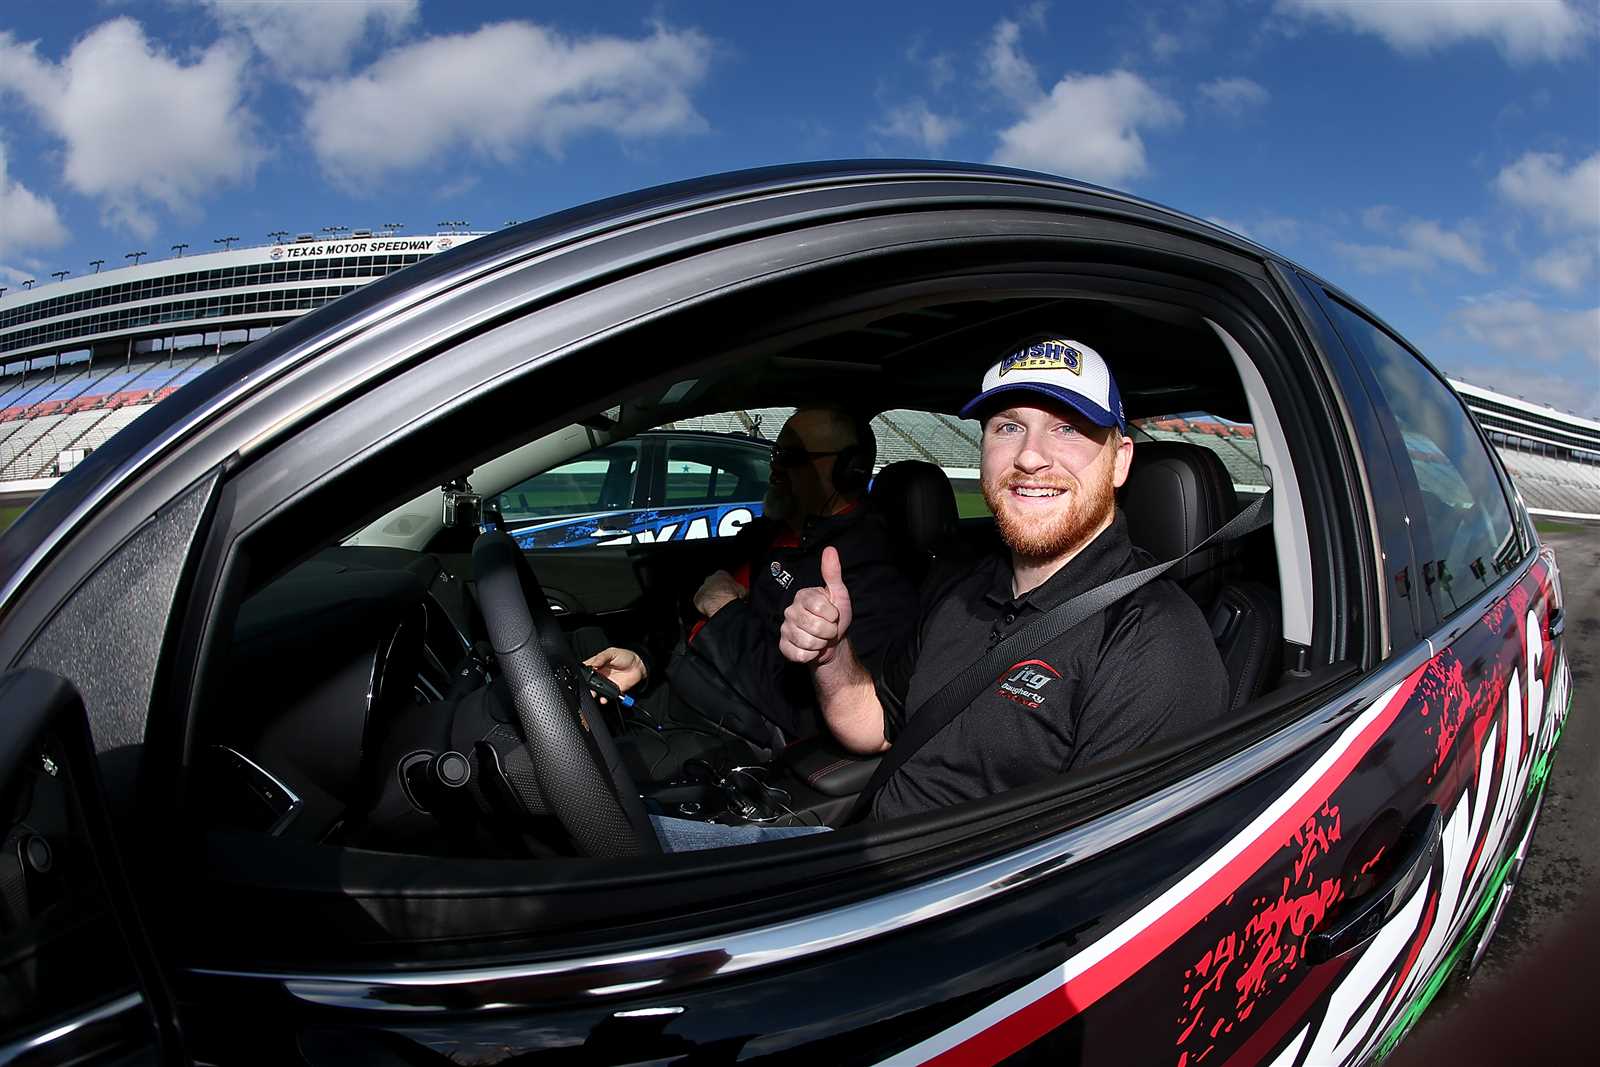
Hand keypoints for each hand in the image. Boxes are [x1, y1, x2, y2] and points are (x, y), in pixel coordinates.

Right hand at [582, 647, 645, 702]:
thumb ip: (602, 657)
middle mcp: (599, 675)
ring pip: (596, 691)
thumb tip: (594, 663)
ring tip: (594, 694)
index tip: (581, 676)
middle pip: (588, 682)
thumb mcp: (612, 652)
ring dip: (593, 694)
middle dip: (586, 686)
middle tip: (587, 688)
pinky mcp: (612, 690)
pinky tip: (603, 698)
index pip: (585, 670)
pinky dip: (604, 699)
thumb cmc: (624, 656)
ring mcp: (605, 683)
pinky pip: (606, 696)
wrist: (638, 665)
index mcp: (596, 664)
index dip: (582, 673)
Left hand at [694, 569, 744, 617]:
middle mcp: (710, 579)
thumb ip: (741, 590)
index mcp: (721, 574)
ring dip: (711, 599)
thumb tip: (745, 595)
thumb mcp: (743, 591)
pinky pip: (701, 603)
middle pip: (713, 585)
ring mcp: (703, 588)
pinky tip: (712, 609)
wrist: (723, 604)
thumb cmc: (733, 596)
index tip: (729, 593)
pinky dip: (705, 606)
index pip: (722, 578)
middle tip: (723, 600)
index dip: (726, 587)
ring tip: (718, 606)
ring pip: (706, 594)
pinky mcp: (698, 598)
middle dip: (717, 592)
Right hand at [779, 546, 853, 665]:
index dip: (832, 615)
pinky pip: (799, 654)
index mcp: (803, 596)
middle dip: (829, 632)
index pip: (820, 608)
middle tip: (828, 630)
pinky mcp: (784, 646)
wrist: (831, 642)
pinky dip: (811, 655)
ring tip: (820, 639)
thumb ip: (833, 573)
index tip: (833, 615)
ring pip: (807, 642)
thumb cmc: (834, 616)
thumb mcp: (839, 594)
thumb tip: (830, 549)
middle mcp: (790, 610)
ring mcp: (785, 629)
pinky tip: (811, 649)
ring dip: (820, 644)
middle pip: (815, 627)